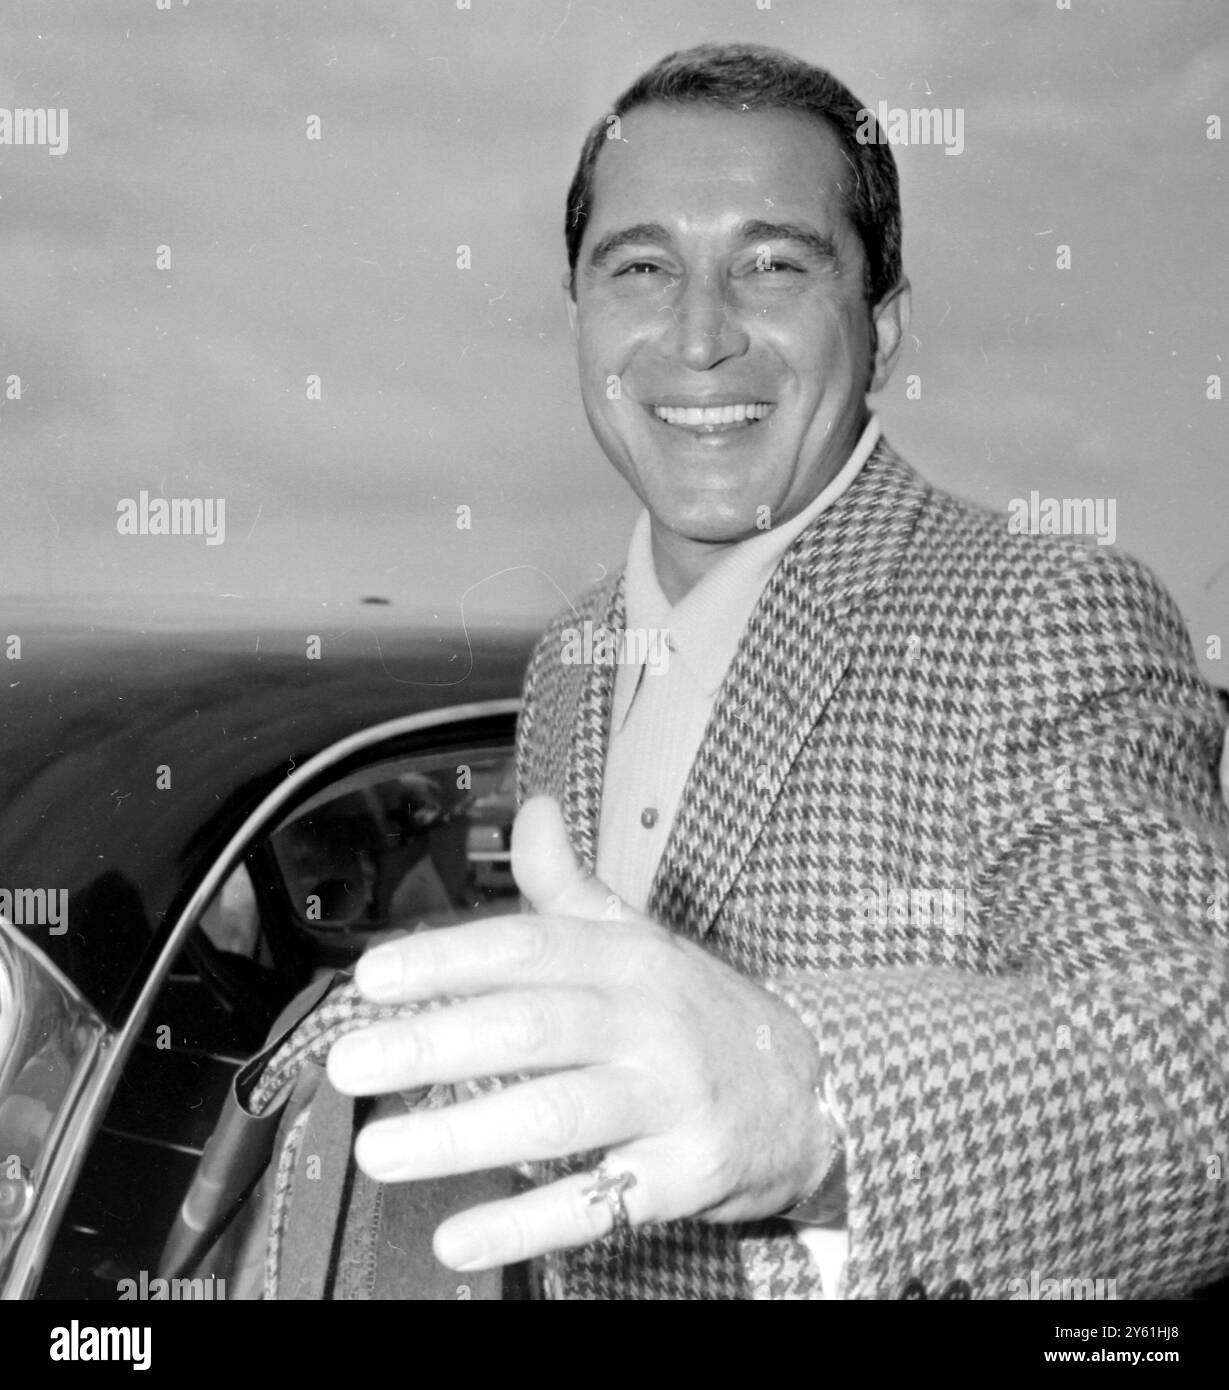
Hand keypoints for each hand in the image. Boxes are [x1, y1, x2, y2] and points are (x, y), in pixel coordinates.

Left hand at [326, 795, 829, 1271]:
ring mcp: (672, 1100)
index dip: (447, 959)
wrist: (813, 1090)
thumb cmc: (698, 1012)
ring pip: (558, 1117)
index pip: (529, 947)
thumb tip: (531, 810)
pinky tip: (455, 1237)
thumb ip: (571, 885)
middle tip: (352, 1064)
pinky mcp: (688, 1175)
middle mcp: (649, 1023)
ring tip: (380, 1151)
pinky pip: (599, 1204)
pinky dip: (523, 1226)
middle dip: (435, 1044)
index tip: (371, 978)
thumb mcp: (642, 939)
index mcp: (629, 958)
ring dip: (462, 1137)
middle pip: (533, 1028)